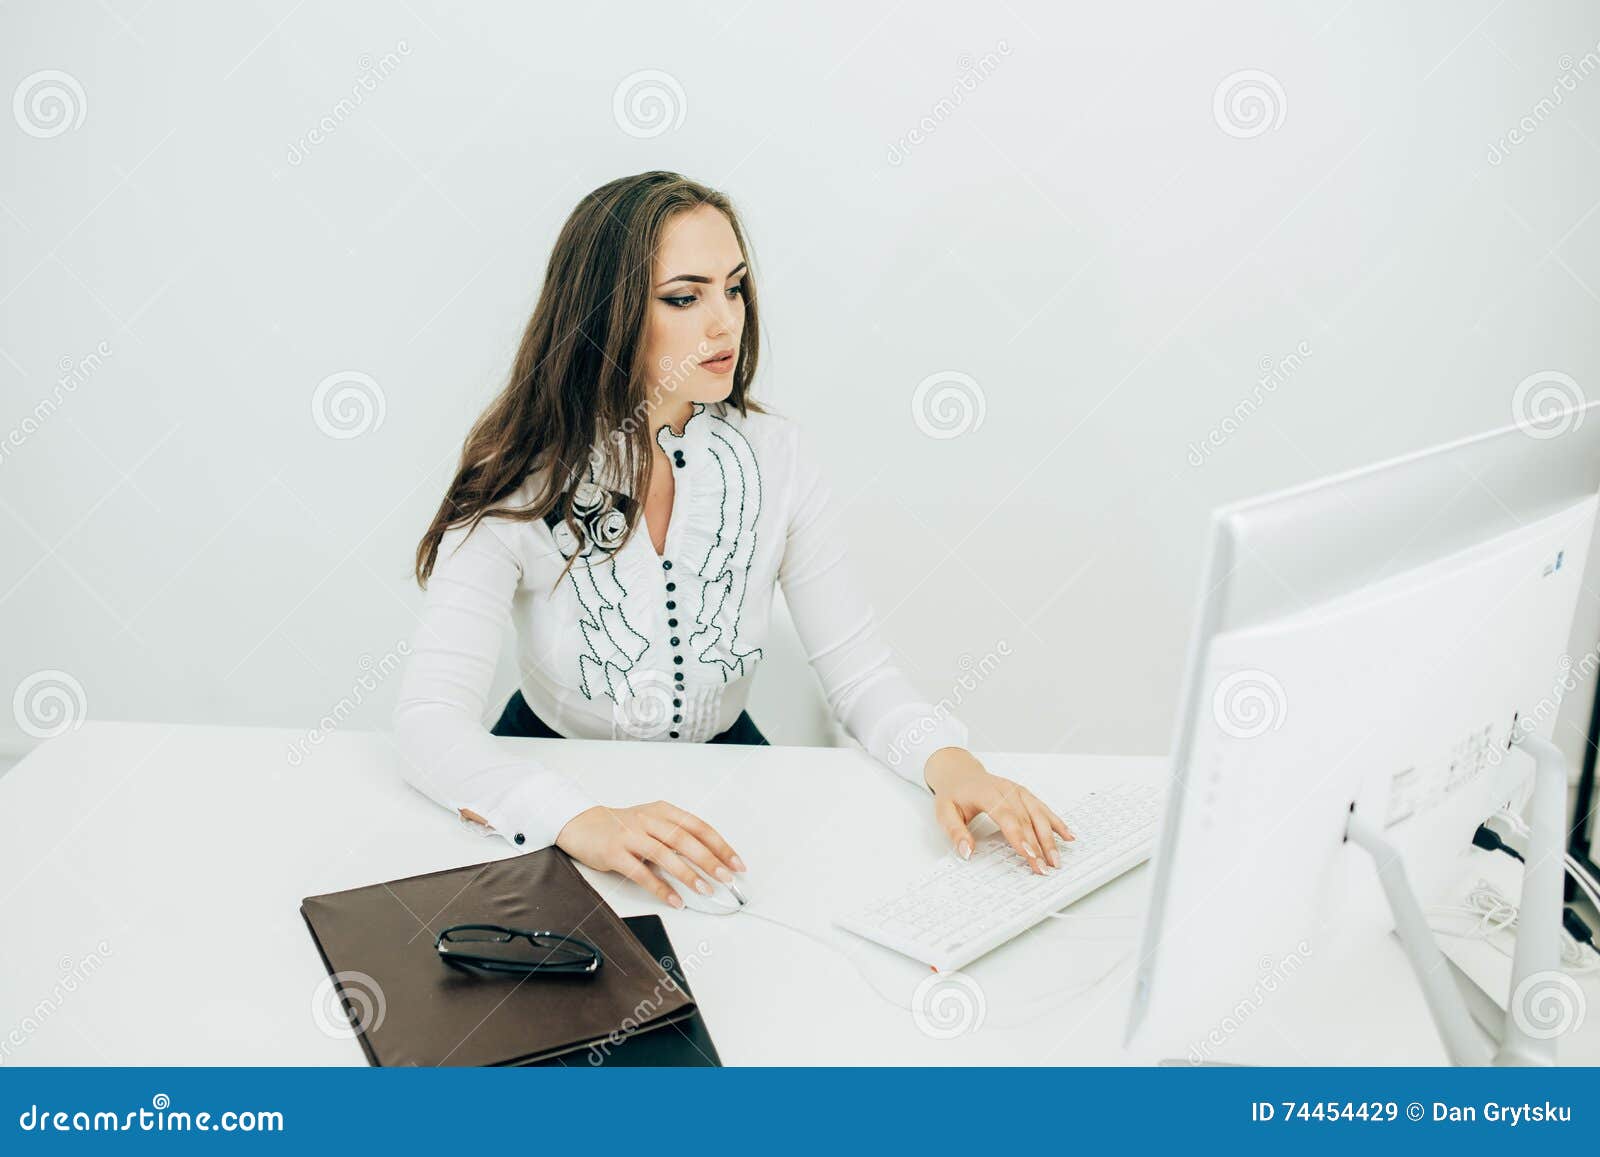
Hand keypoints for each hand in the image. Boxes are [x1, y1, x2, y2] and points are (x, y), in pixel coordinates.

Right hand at [555, 800, 745, 907]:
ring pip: (666, 855)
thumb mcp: (652, 824)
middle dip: (710, 860)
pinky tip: (674, 899)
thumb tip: (708, 862)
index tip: (736, 863)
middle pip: (686, 840)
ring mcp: (631, 835)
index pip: (699, 827)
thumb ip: (676, 838)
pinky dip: (660, 887)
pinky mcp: (615, 852)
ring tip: (705, 890)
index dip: (720, 845)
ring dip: (689, 875)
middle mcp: (649, 820)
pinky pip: (641, 872)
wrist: (582, 824)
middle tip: (727, 877)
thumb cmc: (622, 826)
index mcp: (663, 811)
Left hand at [923, 747, 1072, 874]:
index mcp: (986, 793)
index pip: (1007, 817)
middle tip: (1044, 867)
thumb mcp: (944, 812)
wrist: (960, 772)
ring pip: (1039, 815)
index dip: (1019, 837)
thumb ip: (955, 832)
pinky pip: (1043, 809)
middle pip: (1026, 820)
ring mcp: (1018, 791)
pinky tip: (1068, 836)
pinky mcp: (1025, 794)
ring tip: (1056, 859)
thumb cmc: (954, 793)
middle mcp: (1006, 790)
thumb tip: (967, 852)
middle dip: (1038, 846)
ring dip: (1050, 838)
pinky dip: (1057, 823)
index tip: (1028, 856)